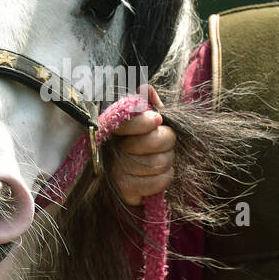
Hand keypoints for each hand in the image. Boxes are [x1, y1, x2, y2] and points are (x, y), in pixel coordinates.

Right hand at [109, 84, 174, 205]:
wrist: (130, 182)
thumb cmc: (139, 147)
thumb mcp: (144, 123)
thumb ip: (147, 105)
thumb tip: (146, 89)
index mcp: (112, 128)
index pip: (127, 123)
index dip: (145, 121)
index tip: (157, 119)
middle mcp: (110, 150)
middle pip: (153, 141)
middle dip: (167, 141)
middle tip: (165, 142)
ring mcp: (116, 171)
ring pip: (159, 162)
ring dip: (167, 160)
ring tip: (161, 158)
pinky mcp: (125, 191)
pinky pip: (158, 181)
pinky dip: (165, 177)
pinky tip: (159, 174)